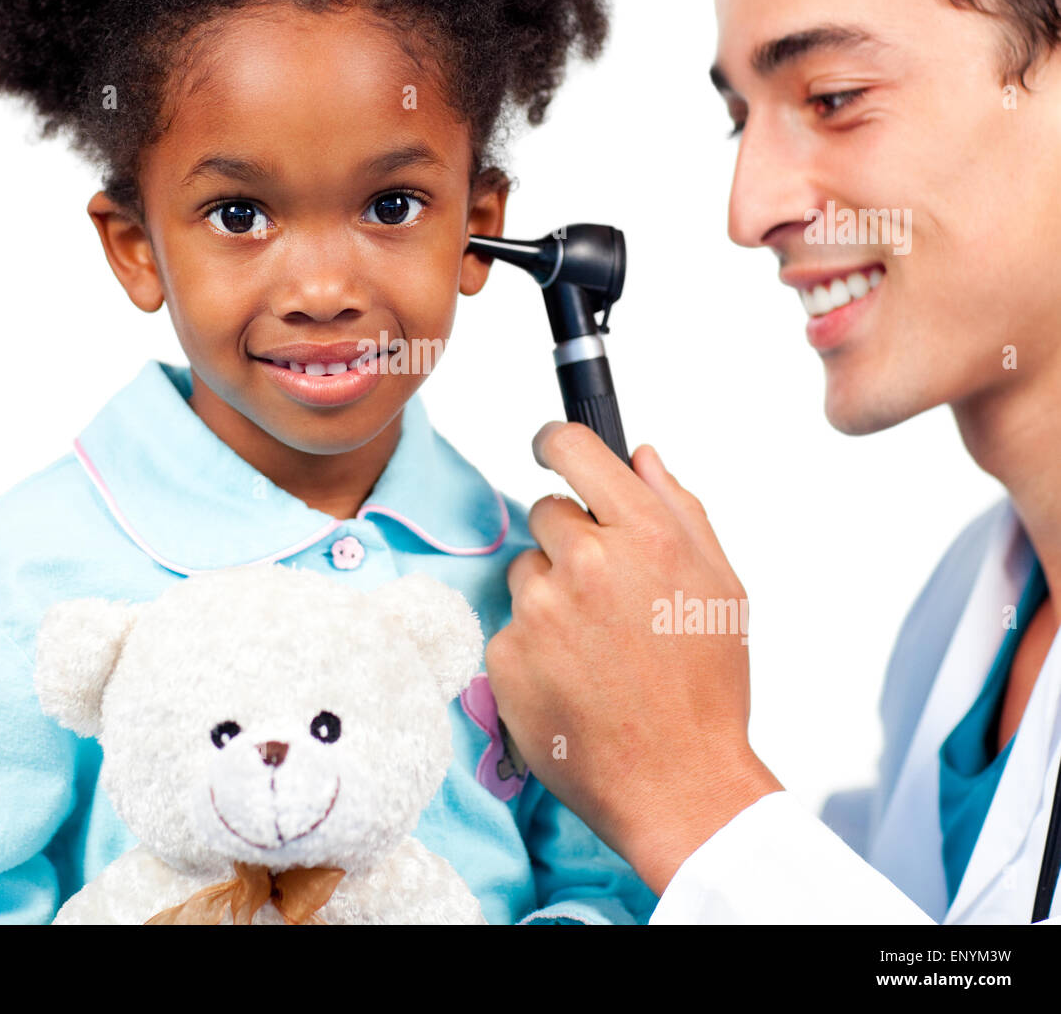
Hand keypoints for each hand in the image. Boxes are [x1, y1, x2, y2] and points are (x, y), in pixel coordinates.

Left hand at [485, 421, 781, 894]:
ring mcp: (539, 611)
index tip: (550, 447)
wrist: (678, 786)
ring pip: (526, 571)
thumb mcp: (721, 587)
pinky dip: (533, 645)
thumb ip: (680, 508)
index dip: (556, 442)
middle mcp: (585, 563)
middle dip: (571, 540)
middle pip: (546, 512)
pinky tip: (572, 677)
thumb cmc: (706, 689)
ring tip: (595, 647)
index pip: (572, 447)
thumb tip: (642, 455)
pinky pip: (510, 626)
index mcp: (644, 535)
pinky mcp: (506, 656)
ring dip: (551, 594)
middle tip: (606, 593)